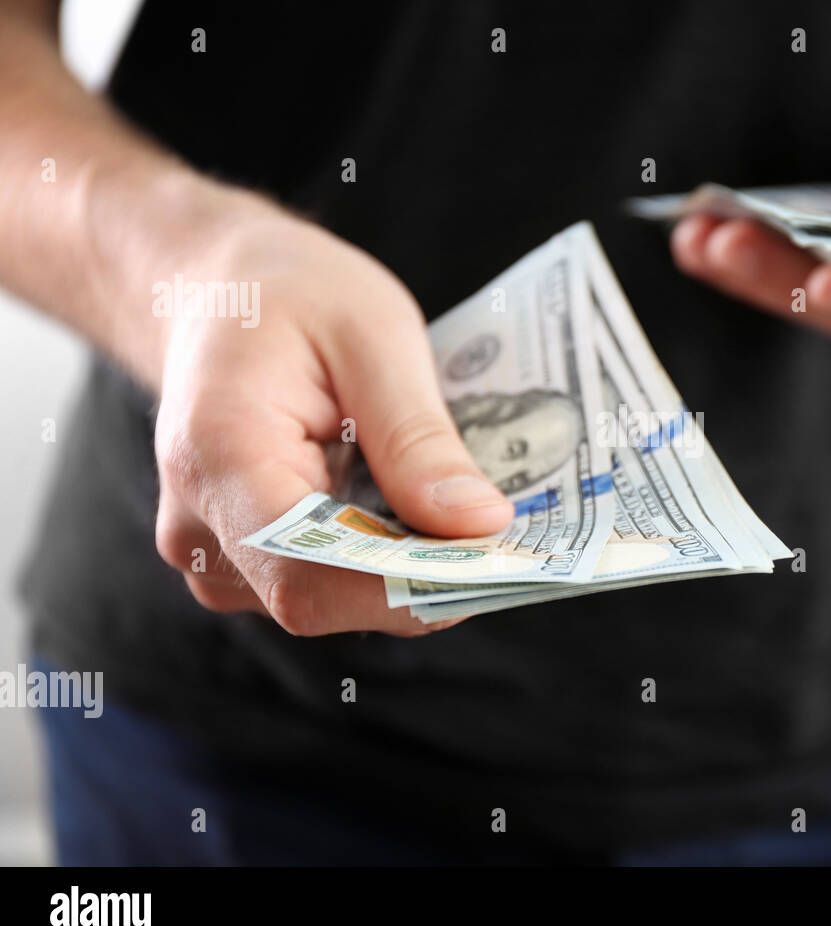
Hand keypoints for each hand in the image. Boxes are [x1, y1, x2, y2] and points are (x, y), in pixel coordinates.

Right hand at [152, 202, 512, 635]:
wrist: (219, 290)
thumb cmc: (291, 294)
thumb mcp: (375, 336)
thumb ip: (418, 439)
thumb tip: (481, 526)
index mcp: (218, 454)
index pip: (307, 570)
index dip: (405, 583)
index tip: (492, 560)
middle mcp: (197, 521)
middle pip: (321, 597)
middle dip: (421, 580)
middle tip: (504, 539)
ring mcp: (213, 549)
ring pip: (328, 601)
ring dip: (405, 572)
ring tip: (460, 514)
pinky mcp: (243, 559)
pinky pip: (323, 584)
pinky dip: (382, 560)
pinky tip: (419, 516)